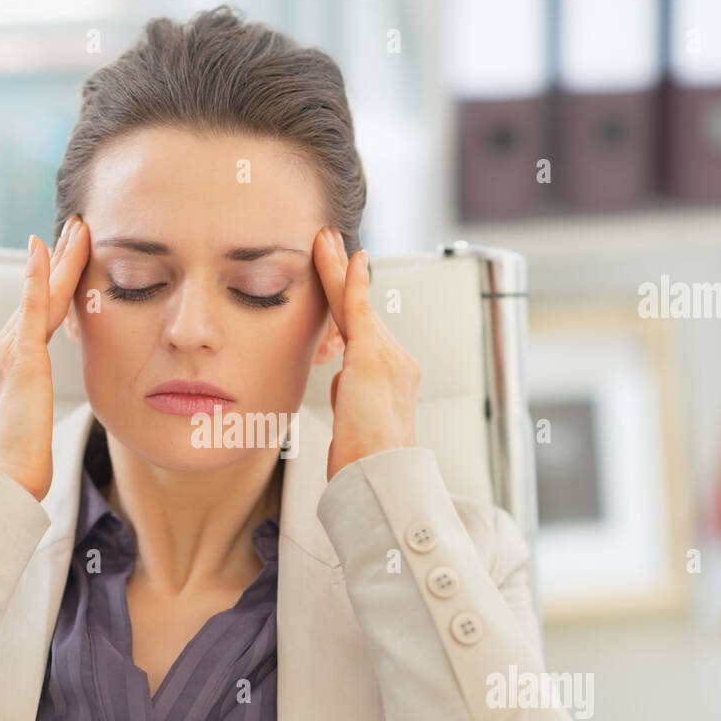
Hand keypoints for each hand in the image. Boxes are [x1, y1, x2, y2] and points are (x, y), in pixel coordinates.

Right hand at [0, 215, 90, 499]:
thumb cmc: (14, 472)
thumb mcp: (29, 436)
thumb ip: (34, 418)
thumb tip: (39, 429)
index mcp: (2, 370)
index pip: (31, 319)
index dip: (48, 289)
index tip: (61, 262)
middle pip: (36, 298)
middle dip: (56, 262)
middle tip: (74, 229)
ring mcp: (5, 353)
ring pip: (40, 295)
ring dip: (60, 259)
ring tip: (78, 229)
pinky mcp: (20, 359)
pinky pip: (30, 306)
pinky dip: (37, 274)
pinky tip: (43, 247)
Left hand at [313, 226, 420, 480]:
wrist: (380, 481)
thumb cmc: (366, 466)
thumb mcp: (356, 424)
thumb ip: (351, 395)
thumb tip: (341, 380)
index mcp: (394, 380)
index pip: (367, 334)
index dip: (354, 304)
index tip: (347, 280)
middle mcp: (399, 362)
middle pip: (362, 312)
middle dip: (346, 276)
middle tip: (331, 242)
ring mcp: (389, 357)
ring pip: (354, 306)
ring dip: (336, 271)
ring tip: (321, 239)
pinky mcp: (372, 357)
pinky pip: (355, 309)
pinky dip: (346, 279)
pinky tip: (342, 254)